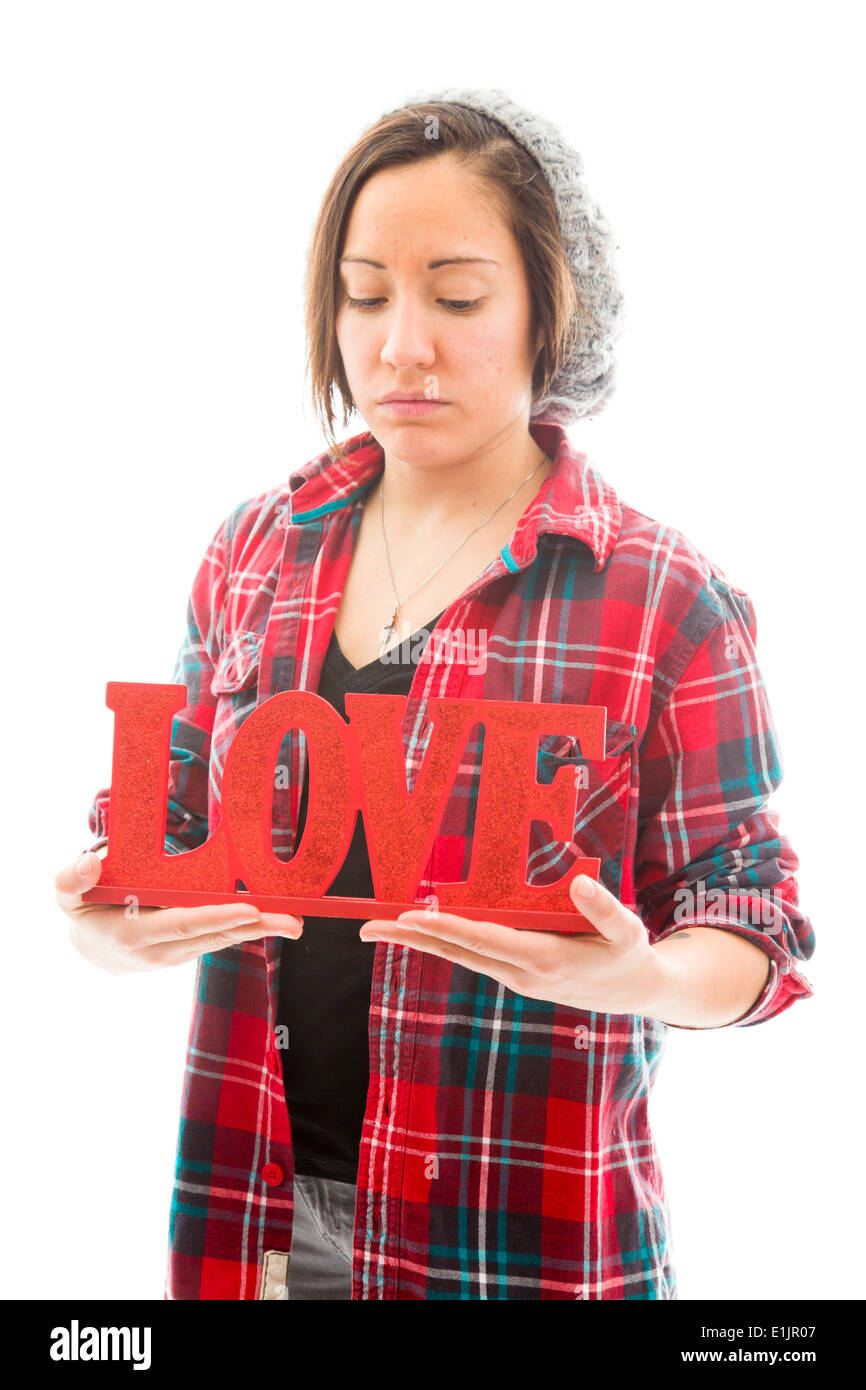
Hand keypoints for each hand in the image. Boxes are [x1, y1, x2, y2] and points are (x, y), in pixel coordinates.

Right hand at [56, 851, 303, 975]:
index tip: (250, 910)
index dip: (216, 918)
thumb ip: (71, 879)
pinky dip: (249, 928)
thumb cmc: (84, 909)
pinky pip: (221, 937)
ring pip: (222, 939)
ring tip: (296, 921)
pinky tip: (278, 918)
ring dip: (261, 931)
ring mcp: (178, 953)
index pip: (181, 925)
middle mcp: (161, 950)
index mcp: (133, 935)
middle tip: (293, 921)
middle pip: (213, 937)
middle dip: (255, 928)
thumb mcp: (66, 895)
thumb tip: (90, 863)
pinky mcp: (190, 949)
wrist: (90, 948)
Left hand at [359, 873, 673, 1015]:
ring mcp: (515, 978)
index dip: (446, 927)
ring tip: (379, 928)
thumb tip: (578, 882)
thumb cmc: (629, 956)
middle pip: (456, 952)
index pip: (484, 939)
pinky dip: (443, 942)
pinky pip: (471, 956)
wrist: (635, 993)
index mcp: (544, 959)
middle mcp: (521, 973)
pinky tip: (422, 930)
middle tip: (366, 928)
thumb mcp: (628, 932)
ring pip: (459, 956)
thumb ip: (604, 908)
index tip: (411, 917)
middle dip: (410, 939)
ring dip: (419, 941)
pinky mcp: (515, 975)